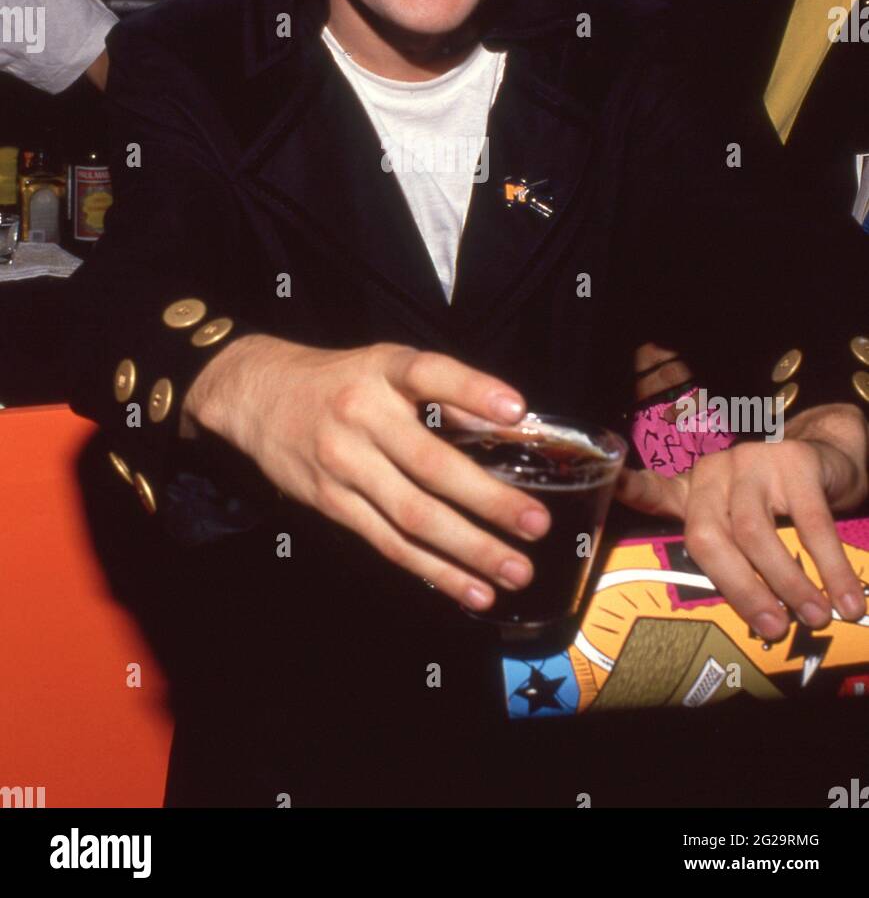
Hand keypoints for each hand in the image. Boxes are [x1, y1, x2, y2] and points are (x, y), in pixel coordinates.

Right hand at [182, 335, 550, 609]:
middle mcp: (362, 416)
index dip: (473, 390)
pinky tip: (470, 588)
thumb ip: (438, 393)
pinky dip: (432, 569)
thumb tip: (506, 427)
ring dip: (468, 549)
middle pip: (431, 464)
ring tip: (514, 571)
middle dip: (488, 500)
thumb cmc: (340, 380)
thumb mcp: (384, 364)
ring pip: (412, 515)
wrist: (255, 395)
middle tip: (537, 524)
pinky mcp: (330, 502)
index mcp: (383, 370)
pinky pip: (388, 542)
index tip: (517, 411)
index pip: (430, 374)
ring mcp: (343, 464)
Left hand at [616, 403, 868, 639]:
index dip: (631, 491)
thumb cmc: (778, 502)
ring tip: (815, 618)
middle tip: (772, 628)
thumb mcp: (741, 518)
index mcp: (696, 489)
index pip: (655, 493)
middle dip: (740, 589)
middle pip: (711, 537)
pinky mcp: (794, 460)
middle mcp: (716, 471)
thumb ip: (727, 554)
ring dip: (788, 584)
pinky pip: (811, 525)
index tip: (612, 486)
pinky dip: (830, 568)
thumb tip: (744, 622)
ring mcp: (752, 461)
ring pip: (758, 534)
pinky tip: (845, 598)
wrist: (827, 458)